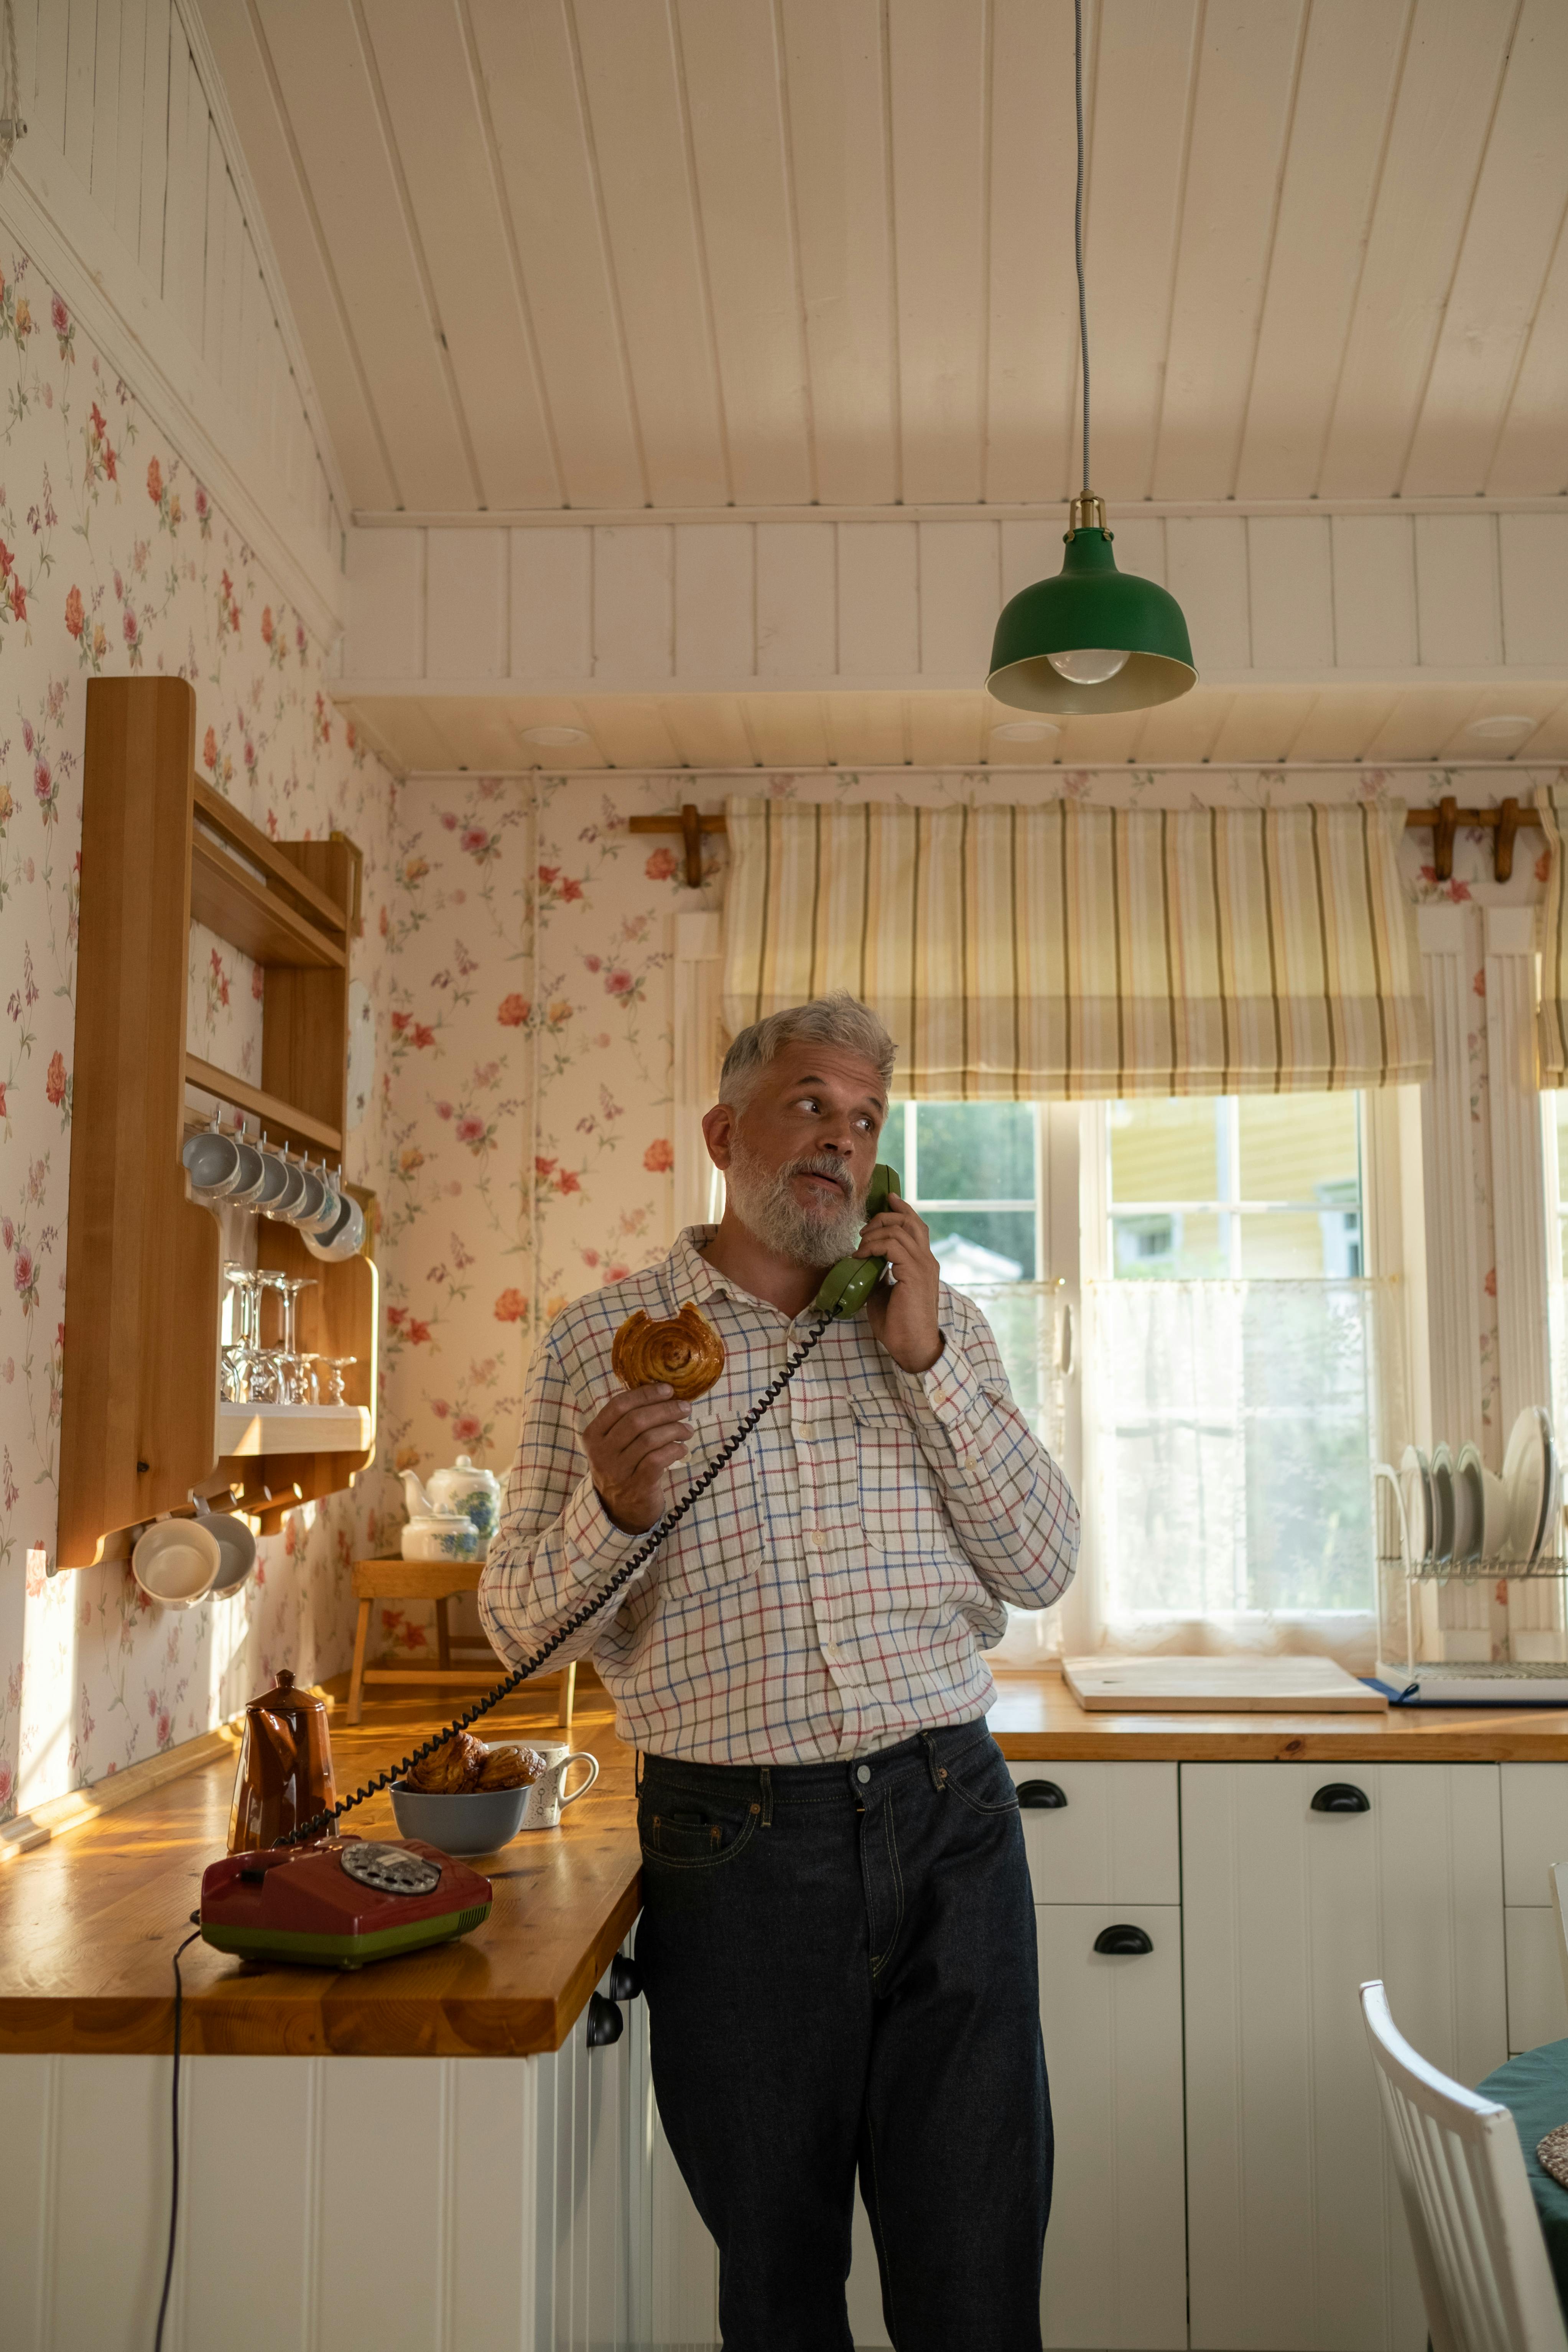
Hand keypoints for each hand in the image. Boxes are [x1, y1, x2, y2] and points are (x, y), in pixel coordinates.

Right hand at [583, 1383, 693, 1532]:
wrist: (619, 1511)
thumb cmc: (623, 1468)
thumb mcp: (614, 1444)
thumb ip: (629, 1420)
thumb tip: (664, 1394)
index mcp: (594, 1435)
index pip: (618, 1405)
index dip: (645, 1394)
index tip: (668, 1390)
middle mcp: (601, 1453)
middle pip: (636, 1420)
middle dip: (665, 1410)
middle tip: (685, 1408)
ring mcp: (617, 1472)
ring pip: (649, 1439)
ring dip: (674, 1430)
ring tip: (687, 1429)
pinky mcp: (636, 1487)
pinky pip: (658, 1460)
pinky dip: (674, 1450)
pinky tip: (683, 1449)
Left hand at [860, 1197, 943, 1374]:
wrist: (912, 1347)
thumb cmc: (898, 1324)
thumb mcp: (883, 1292)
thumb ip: (879, 1273)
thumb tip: (863, 1261)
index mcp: (923, 1264)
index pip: (917, 1226)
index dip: (903, 1209)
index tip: (888, 1198)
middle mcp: (927, 1261)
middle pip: (910, 1221)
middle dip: (884, 1217)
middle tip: (864, 1229)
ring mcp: (923, 1266)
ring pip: (900, 1230)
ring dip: (874, 1234)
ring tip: (860, 1247)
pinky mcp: (913, 1274)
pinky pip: (893, 1246)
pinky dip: (874, 1246)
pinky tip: (861, 1255)